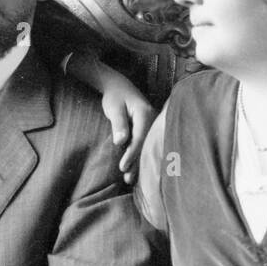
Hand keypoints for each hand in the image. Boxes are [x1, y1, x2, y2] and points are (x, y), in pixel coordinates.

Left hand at [69, 55, 154, 183]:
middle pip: (146, 145)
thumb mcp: (114, 108)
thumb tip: (120, 141)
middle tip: (127, 179)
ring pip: (146, 147)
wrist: (119, 86)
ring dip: (138, 163)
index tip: (123, 166)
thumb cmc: (115, 97)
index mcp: (145, 114)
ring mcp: (152, 125)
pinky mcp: (148, 129)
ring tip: (129, 179)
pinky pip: (145, 144)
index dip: (132, 153)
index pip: (140, 137)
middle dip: (137, 163)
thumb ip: (118, 124)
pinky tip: (134, 170)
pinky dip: (139, 157)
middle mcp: (152, 120)